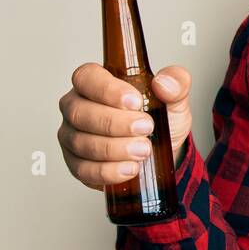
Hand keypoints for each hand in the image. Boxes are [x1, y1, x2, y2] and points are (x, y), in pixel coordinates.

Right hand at [57, 63, 191, 188]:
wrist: (162, 150)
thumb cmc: (159, 117)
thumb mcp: (175, 97)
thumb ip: (176, 82)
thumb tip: (163, 83)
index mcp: (95, 82)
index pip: (87, 78)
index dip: (107, 90)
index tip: (136, 102)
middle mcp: (76, 107)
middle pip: (80, 113)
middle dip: (114, 123)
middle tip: (145, 129)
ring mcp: (72, 136)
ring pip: (81, 142)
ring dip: (114, 149)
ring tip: (143, 150)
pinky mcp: (76, 164)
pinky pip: (83, 170)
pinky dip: (108, 171)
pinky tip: (130, 169)